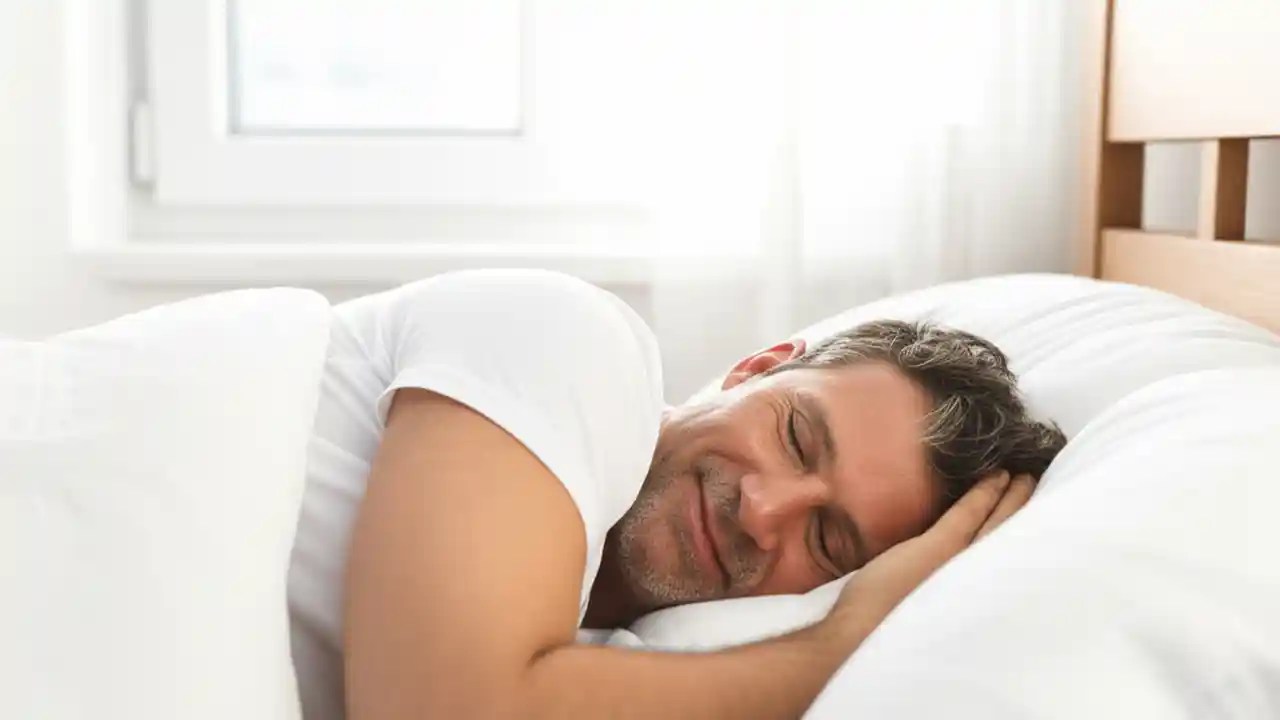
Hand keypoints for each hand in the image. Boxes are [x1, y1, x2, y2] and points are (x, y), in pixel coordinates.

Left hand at [829, 470, 1035, 628]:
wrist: (862, 636)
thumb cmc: (886, 630)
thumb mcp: (930, 612)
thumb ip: (946, 591)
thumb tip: (949, 575)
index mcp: (971, 596)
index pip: (1002, 562)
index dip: (1020, 541)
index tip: (1036, 524)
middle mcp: (976, 582)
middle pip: (1010, 541)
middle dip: (1027, 514)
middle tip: (1041, 488)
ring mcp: (959, 563)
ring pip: (997, 524)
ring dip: (1013, 498)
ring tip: (1025, 477)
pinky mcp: (940, 548)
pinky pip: (969, 513)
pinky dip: (985, 493)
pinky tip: (997, 477)